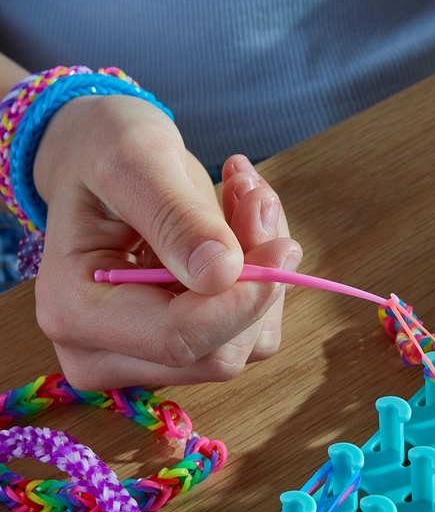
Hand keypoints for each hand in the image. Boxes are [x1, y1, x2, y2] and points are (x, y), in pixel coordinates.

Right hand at [33, 94, 300, 387]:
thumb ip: (176, 217)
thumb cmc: (104, 152)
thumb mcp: (134, 161)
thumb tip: (222, 274)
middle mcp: (102, 354)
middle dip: (254, 279)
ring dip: (263, 272)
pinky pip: (253, 333)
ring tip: (243, 197)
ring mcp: (145, 359)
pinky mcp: (186, 351)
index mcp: (75, 312)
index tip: (283, 247)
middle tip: (253, 199)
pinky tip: (244, 224)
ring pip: (247, 344)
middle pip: (219, 353)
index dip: (242, 301)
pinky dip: (263, 279)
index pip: (179, 339)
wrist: (98, 161)